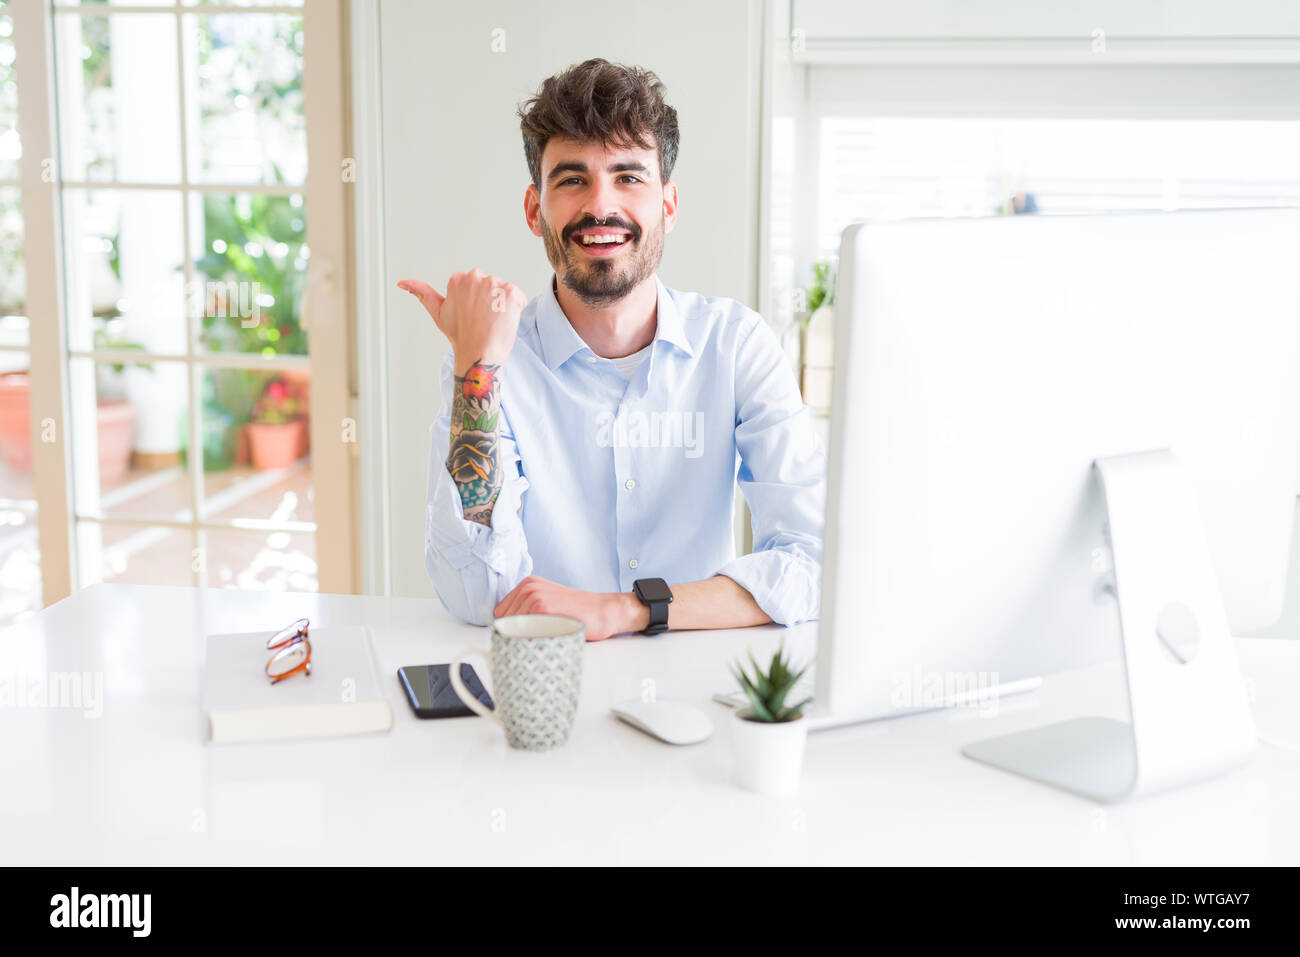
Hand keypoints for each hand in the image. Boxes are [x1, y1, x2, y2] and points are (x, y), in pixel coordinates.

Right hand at [398, 268, 526, 374]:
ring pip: (504, 291)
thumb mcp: (438, 313)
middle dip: (490, 300)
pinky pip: (518, 296)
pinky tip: (504, 321)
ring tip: (493, 321)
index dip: (477, 302)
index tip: (472, 315)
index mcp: (458, 278)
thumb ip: (421, 293)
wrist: (479, 354)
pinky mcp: (510, 292)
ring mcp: (493, 284)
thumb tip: (401, 282)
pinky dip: (516, 308)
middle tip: (483, 320)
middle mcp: (474, 277)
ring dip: (503, 305)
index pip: (476, 284)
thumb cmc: (460, 336)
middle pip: (491, 285)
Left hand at [493, 576, 649, 641]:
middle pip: (504, 622)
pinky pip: (524, 631)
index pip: (500, 613)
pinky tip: (550, 637)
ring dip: (525, 639)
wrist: (604, 611)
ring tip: (548, 635)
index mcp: (528, 584)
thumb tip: (506, 631)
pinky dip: (533, 640)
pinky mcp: (542, 608)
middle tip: (540, 636)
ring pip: (513, 629)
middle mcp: (528, 588)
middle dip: (516, 634)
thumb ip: (527, 610)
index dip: (511, 627)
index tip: (525, 634)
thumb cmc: (578, 612)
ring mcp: (534, 597)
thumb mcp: (549, 601)